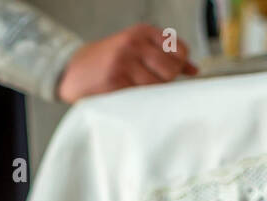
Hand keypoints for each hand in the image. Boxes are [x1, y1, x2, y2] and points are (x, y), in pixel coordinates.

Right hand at [56, 23, 196, 103]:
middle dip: (166, 81)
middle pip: (171, 70)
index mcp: (143, 32)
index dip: (179, 66)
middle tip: (150, 85)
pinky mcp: (115, 82)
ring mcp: (124, 62)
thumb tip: (194, 70)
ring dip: (151, 94)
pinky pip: (141, 97)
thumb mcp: (136, 49)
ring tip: (136, 90)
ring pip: (157, 86)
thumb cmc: (109, 62)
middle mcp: (134, 43)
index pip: (180, 51)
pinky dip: (139, 101)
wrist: (72, 71)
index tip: (169, 74)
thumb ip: (164, 56)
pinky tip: (129, 97)